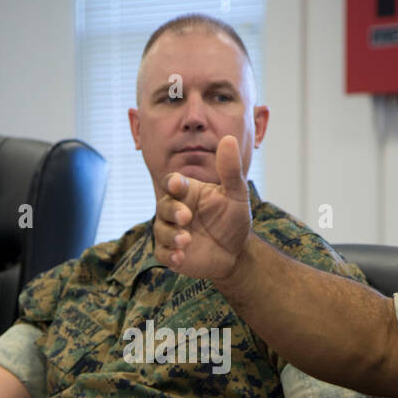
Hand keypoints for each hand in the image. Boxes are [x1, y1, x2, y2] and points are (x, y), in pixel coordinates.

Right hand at [153, 135, 252, 281]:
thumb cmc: (233, 219)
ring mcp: (171, 233)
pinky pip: (162, 253)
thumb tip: (229, 139)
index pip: (172, 183)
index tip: (178, 184)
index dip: (172, 183)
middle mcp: (175, 211)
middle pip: (163, 206)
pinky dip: (169, 255)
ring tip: (186, 241)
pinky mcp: (171, 254)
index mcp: (187, 192)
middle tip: (186, 216)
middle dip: (172, 211)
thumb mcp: (236, 194)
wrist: (236, 252)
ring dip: (171, 235)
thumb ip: (231, 169)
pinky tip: (180, 258)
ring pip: (161, 230)